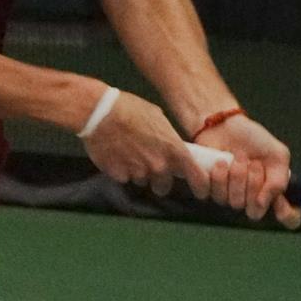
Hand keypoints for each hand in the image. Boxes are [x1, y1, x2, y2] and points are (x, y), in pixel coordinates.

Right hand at [80, 89, 210, 200]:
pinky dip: (122, 171)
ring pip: (143, 181)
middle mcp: (158, 165)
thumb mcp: (158, 117)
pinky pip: (125, 178)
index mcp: (173, 149)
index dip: (199, 185)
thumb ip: (168, 139)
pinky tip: (116, 154)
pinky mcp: (119, 176)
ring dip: (138, 173)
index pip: (195, 176)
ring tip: (128, 153)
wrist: (100, 112)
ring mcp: (138, 173)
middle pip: (164, 186)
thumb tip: (170, 147)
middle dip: (159, 180)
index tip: (200, 191)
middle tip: (150, 166)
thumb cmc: (130, 109)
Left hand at [195, 115, 299, 228]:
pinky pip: (207, 193)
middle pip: (253, 210)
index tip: (281, 204)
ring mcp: (227, 197)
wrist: (226, 124)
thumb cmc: (254, 140)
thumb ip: (278, 180)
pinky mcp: (206, 188)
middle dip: (253, 182)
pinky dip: (215, 176)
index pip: (288, 218)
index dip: (287, 215)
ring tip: (236, 156)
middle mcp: (250, 200)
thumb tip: (263, 204)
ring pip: (231, 202)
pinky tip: (219, 162)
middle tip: (252, 162)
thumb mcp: (277, 155)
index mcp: (271, 193)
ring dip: (236, 175)